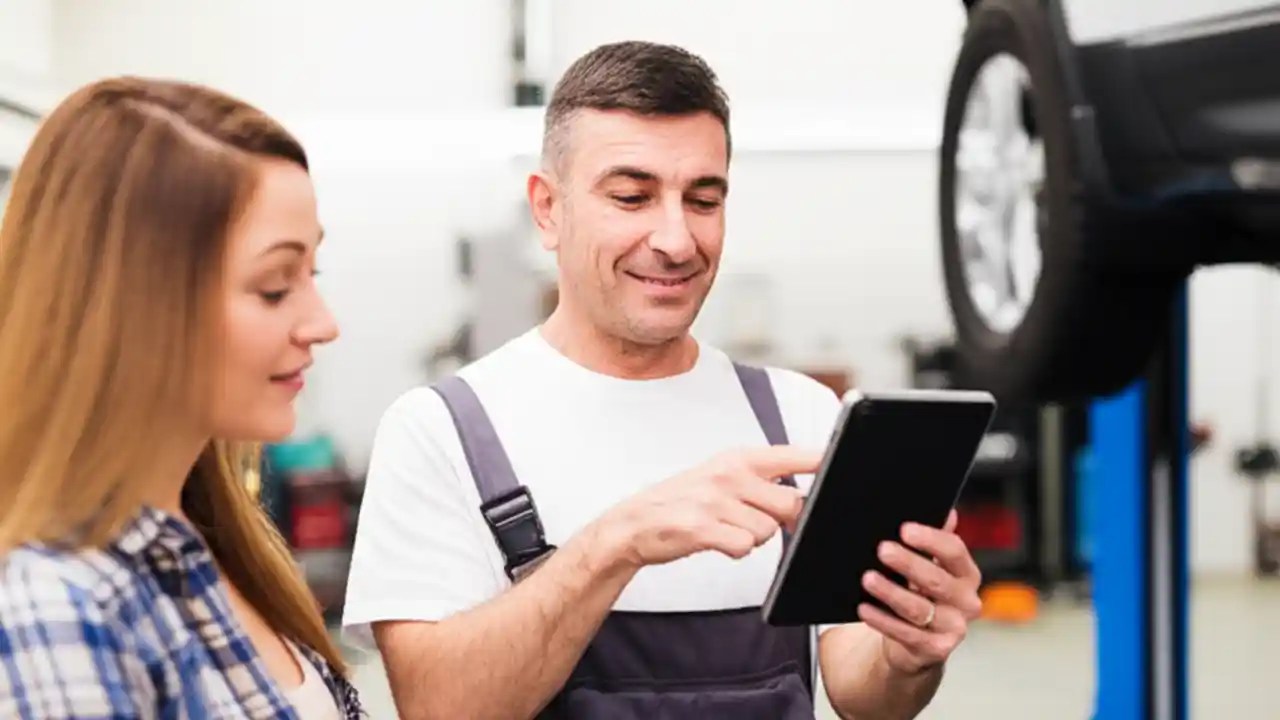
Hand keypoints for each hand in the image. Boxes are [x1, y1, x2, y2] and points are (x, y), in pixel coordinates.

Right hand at [599, 447, 821, 568]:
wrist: (635, 522)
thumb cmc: (685, 500)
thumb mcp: (722, 476)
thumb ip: (763, 482)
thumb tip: (805, 500)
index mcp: (739, 458)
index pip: (795, 456)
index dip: (824, 462)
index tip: (849, 464)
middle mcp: (730, 474)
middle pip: (790, 504)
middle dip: (781, 519)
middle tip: (750, 517)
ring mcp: (715, 500)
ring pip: (767, 531)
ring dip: (751, 537)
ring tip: (724, 528)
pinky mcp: (702, 527)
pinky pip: (743, 546)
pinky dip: (734, 550)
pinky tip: (715, 541)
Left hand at [857, 510, 982, 675]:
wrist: (915, 642)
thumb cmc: (920, 594)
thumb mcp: (929, 565)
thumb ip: (934, 540)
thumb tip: (947, 511)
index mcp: (966, 574)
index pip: (954, 551)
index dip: (930, 538)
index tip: (905, 529)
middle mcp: (966, 601)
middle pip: (936, 580)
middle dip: (908, 563)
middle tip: (882, 549)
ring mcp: (954, 627)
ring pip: (919, 608)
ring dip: (891, 592)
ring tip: (868, 578)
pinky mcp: (936, 650)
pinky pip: (906, 634)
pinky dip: (882, 620)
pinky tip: (864, 608)